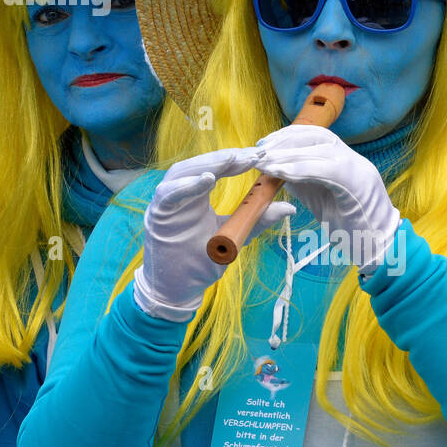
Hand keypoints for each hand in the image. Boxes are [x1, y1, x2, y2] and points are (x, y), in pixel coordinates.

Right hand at [134, 147, 295, 321]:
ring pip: (182, 173)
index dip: (236, 161)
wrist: (177, 291)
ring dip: (208, 164)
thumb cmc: (200, 263)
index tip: (260, 156)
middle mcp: (178, 194)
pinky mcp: (157, 215)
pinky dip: (187, 185)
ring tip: (232, 160)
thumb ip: (257, 220)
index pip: (215, 169)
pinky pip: (169, 194)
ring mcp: (166, 203)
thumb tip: (288, 207)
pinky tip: (207, 179)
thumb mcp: (235, 237)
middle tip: (252, 155)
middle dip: (225, 158)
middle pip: (198, 166)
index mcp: (195, 196)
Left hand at [254, 125, 399, 273]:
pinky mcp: (359, 184)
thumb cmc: (351, 229)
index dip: (288, 136)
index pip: (316, 135)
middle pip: (317, 136)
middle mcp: (354, 160)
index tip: (264, 143)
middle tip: (260, 150)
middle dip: (285, 140)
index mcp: (346, 161)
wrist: (380, 251)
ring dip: (289, 154)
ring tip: (265, 162)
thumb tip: (278, 171)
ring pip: (321, 149)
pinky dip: (301, 169)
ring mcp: (359, 170)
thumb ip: (303, 183)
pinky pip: (327, 169)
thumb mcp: (321, 200)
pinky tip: (281, 173)